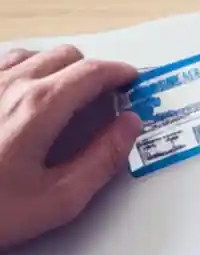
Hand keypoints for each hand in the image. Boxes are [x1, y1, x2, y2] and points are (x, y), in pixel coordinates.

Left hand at [0, 45, 141, 248]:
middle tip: (101, 99)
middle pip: (64, 56)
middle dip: (90, 72)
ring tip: (62, 99)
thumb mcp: (59, 199)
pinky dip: (22, 73)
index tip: (131, 81)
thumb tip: (128, 126)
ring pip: (31, 55)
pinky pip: (0, 65)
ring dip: (56, 70)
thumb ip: (102, 159)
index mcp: (39, 108)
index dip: (119, 73)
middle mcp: (9, 85)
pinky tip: (22, 99)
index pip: (92, 72)